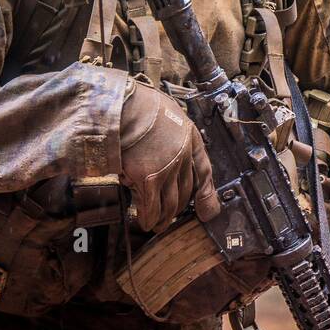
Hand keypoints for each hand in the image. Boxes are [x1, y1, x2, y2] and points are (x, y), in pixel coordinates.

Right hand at [118, 79, 216, 231]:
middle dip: (180, 208)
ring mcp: (167, 168)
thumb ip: (166, 133)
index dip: (206, 192)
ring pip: (171, 203)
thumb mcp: (162, 112)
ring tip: (158, 225)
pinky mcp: (148, 178)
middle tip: (173, 217)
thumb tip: (157, 150)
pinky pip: (150, 206)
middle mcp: (183, 155)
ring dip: (165, 218)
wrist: (120, 105)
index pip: (204, 169)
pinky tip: (145, 222)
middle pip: (186, 190)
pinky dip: (148, 218)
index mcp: (189, 136)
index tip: (208, 210)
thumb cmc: (135, 105)